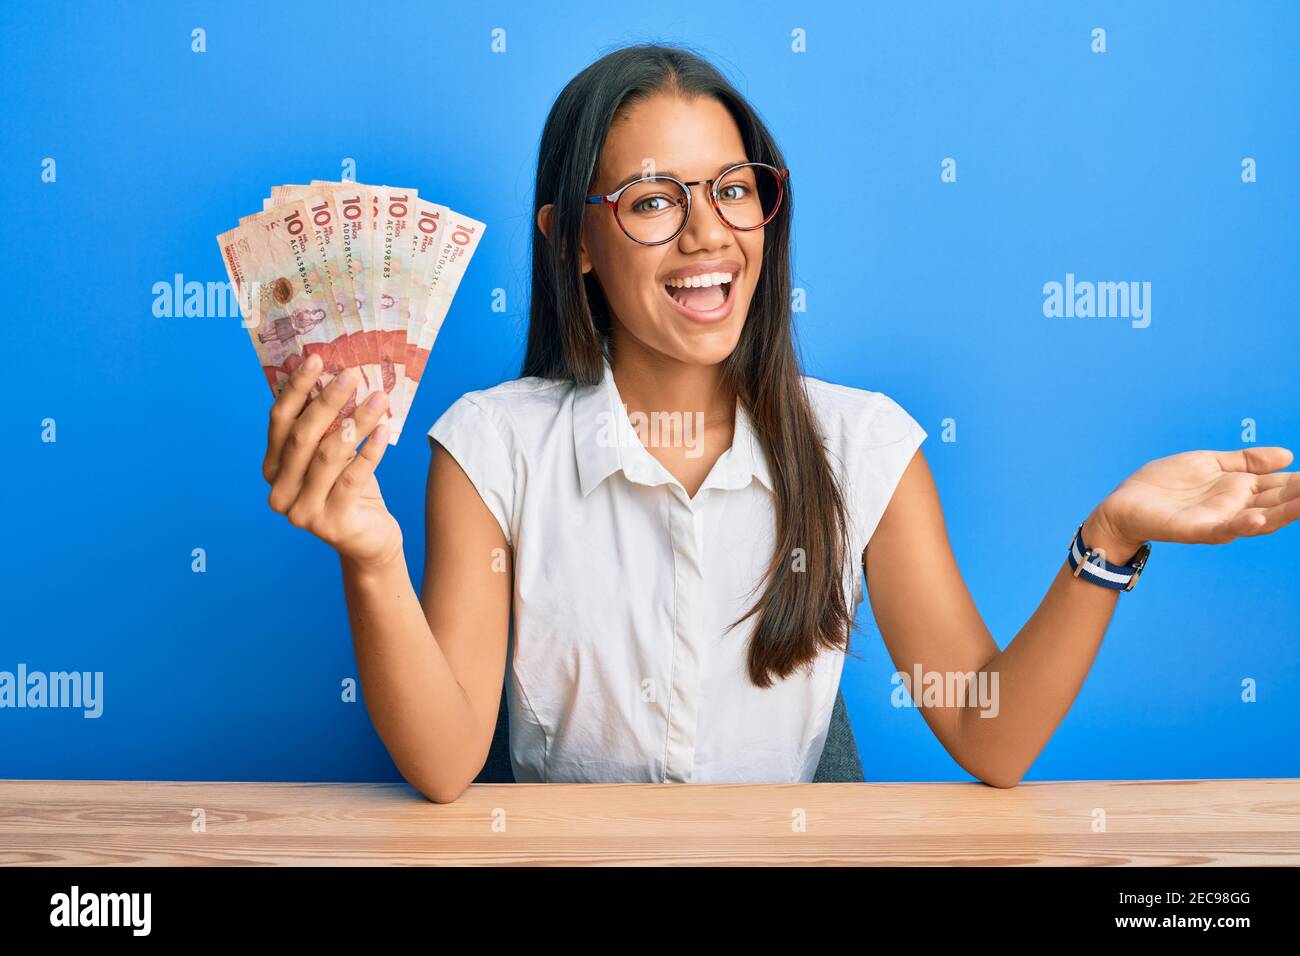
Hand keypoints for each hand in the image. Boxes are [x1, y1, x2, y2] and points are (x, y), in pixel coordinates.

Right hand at [264, 354, 401, 568]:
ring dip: (356, 421)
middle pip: (303, 436)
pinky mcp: (332, 523)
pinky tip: (384, 429)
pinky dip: (370, 451)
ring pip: (329, 455)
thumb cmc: (349, 490)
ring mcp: (302, 512)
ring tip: (379, 397)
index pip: (279, 421)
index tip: (315, 359)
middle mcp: (279, 492)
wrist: (368, 541)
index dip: (296, 390)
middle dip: (327, 401)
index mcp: (272, 469)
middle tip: (352, 373)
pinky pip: (353, 477)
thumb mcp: (332, 456)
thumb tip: (332, 373)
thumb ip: (324, 426)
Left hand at [1091, 446, 1299, 551]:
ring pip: (1259, 519)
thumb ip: (1246, 461)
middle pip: (1277, 503)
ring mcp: (1218, 519)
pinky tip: (1257, 518)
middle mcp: (1235, 506)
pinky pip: (1222, 529)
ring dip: (1284, 513)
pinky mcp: (1195, 528)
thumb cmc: (1166, 484)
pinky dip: (1240, 525)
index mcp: (1240, 489)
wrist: (1126, 503)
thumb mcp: (1209, 463)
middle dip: (1299, 497)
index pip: (1280, 485)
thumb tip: (1288, 455)